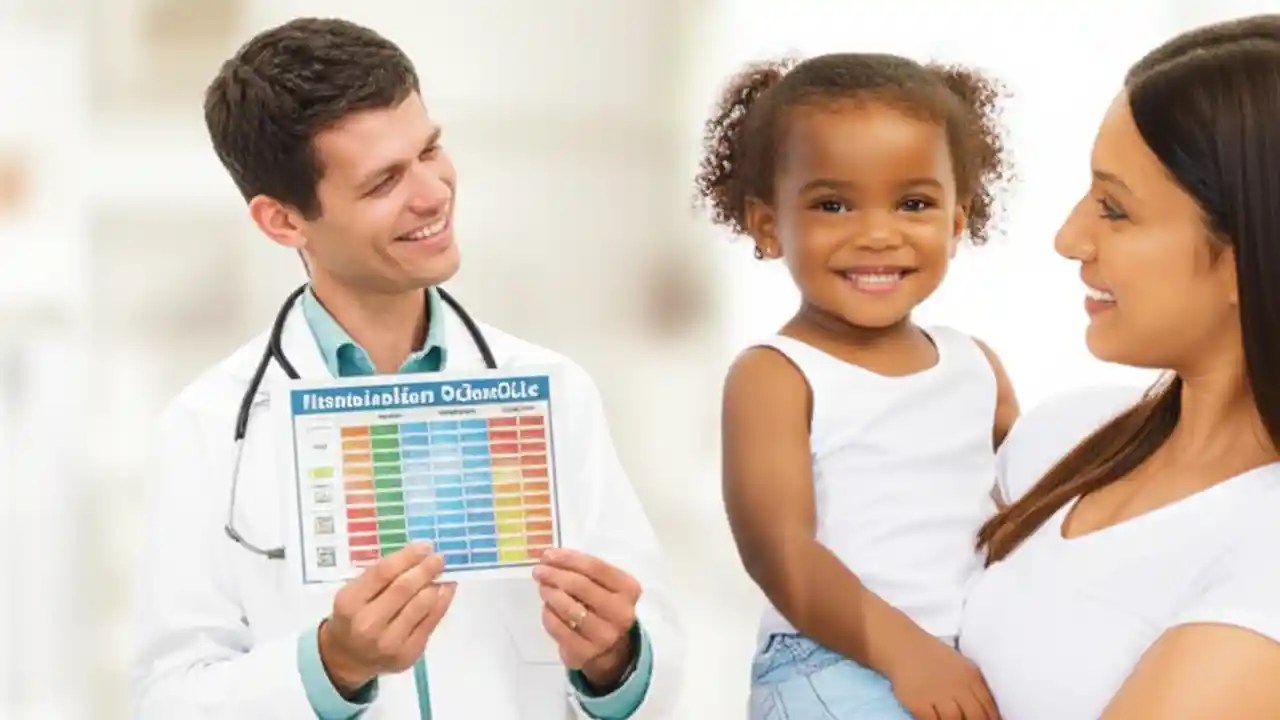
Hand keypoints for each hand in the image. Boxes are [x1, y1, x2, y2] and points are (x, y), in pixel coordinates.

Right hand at [318, 542, 456, 698]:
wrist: (348, 660)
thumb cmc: (353, 617)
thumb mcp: (354, 593)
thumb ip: (380, 576)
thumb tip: (418, 556)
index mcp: (350, 603)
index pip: (383, 572)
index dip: (408, 556)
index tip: (424, 546)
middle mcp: (368, 624)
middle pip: (404, 588)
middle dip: (426, 569)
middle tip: (439, 558)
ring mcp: (390, 642)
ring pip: (421, 605)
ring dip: (436, 585)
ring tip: (442, 574)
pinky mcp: (408, 653)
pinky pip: (431, 622)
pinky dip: (442, 603)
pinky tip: (445, 591)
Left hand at [532, 548, 641, 690]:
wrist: (610, 648)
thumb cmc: (603, 606)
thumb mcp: (605, 586)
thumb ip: (584, 571)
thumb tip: (550, 558)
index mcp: (628, 589)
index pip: (595, 568)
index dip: (569, 559)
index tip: (548, 555)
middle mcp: (620, 613)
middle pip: (581, 586)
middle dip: (555, 575)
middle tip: (539, 571)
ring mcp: (604, 636)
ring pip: (569, 608)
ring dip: (550, 593)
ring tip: (543, 587)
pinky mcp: (584, 653)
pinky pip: (558, 628)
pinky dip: (548, 614)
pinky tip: (547, 607)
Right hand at [884, 633, 999, 719]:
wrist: (904, 646)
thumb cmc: (935, 658)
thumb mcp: (962, 667)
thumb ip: (975, 687)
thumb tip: (990, 712)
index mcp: (971, 677)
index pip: (989, 708)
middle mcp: (957, 686)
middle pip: (975, 716)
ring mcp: (937, 694)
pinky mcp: (918, 702)